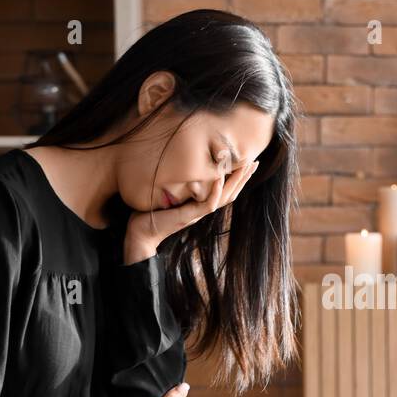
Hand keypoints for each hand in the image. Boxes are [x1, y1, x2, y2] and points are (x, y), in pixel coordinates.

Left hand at [124, 157, 258, 263]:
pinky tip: (219, 178)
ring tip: (244, 167)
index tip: (246, 163)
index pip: (225, 190)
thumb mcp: (168, 195)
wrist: (141, 234)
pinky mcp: (190, 216)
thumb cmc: (151, 215)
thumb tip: (179, 168)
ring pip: (224, 198)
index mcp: (200, 205)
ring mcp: (198, 214)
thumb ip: (178, 186)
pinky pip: (208, 204)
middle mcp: (203, 210)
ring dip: (236, 182)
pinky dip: (215, 191)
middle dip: (243, 178)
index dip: (237, 178)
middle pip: (231, 193)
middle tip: (255, 162)